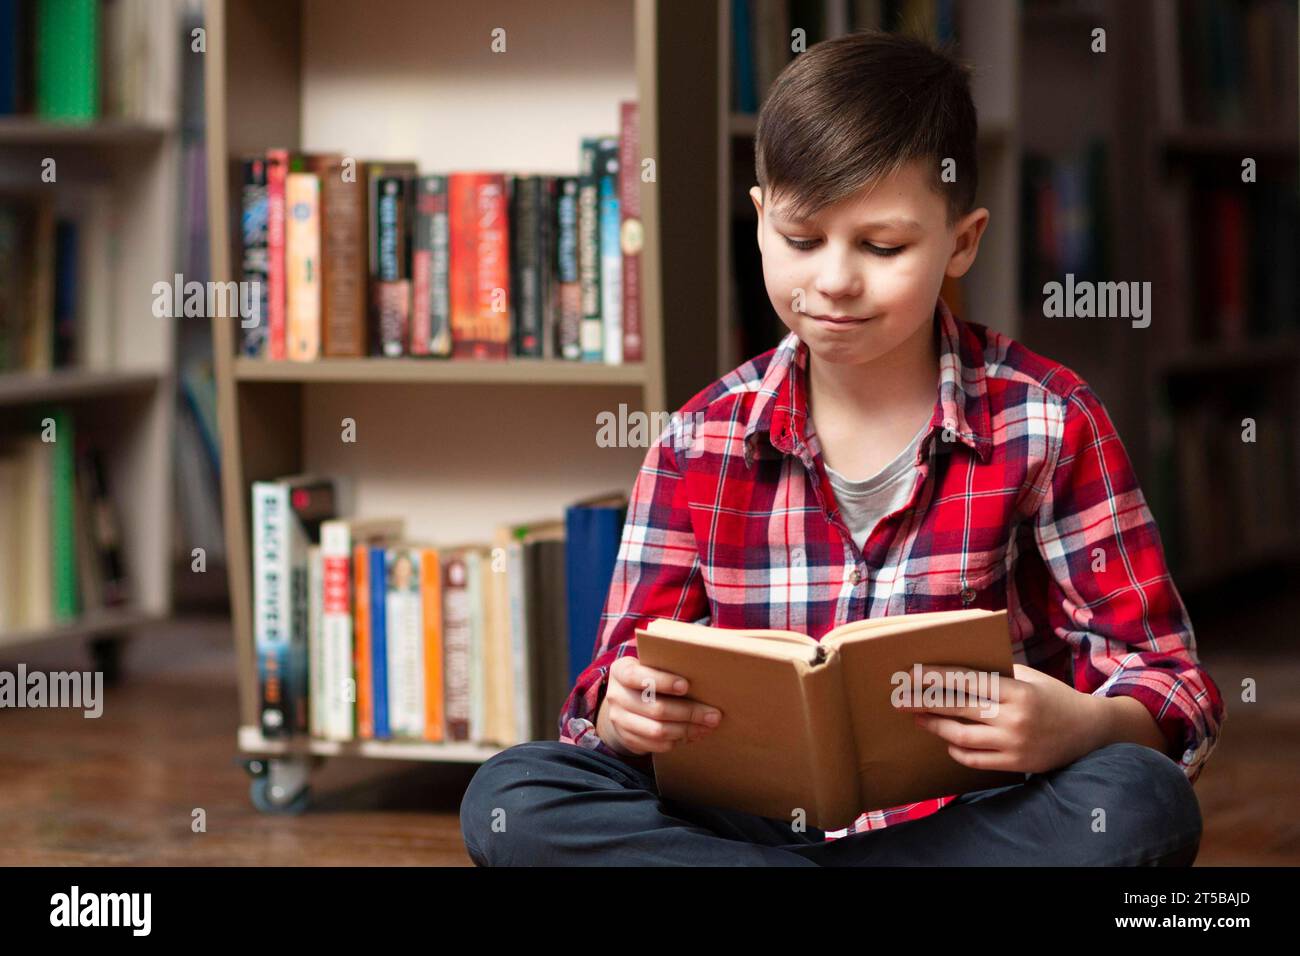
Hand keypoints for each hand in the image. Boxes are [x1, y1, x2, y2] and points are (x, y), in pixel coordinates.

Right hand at [596, 655, 722, 755]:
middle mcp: (616, 696)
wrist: (623, 703)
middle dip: (689, 712)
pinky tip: (692, 734)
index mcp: (620, 671)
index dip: (663, 681)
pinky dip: (677, 741)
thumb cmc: (646, 678)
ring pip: (657, 730)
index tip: (686, 686)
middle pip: (655, 708)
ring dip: (686, 730)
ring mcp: (619, 720)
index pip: (638, 676)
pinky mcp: (626, 738)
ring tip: (707, 727)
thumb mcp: (648, 666)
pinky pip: (655, 745)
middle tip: (714, 715)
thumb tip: (704, 673)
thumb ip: (666, 666)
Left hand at [895, 663, 1103, 774]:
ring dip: (935, 726)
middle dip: (925, 703)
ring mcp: (1014, 744)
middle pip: (958, 709)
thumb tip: (953, 669)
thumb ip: (996, 674)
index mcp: (1017, 691)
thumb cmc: (1053, 697)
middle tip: (900, 699)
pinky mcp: (1016, 765)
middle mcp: (1014, 718)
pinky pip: (975, 759)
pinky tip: (946, 739)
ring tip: (917, 718)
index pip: (967, 681)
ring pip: (961, 737)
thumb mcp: (1028, 678)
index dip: (937, 677)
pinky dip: (956, 749)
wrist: (1090, 731)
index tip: (913, 674)